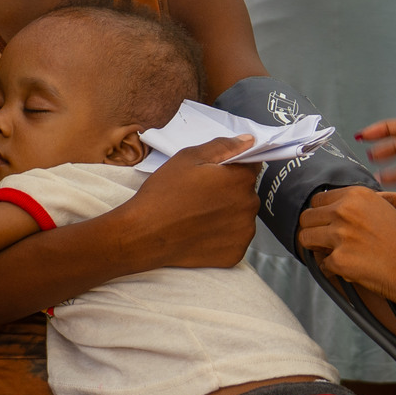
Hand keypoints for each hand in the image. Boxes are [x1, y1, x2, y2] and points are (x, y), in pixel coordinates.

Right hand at [120, 136, 259, 269]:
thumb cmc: (164, 194)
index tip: (214, 175)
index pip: (251, 165)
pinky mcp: (235, 253)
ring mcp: (244, 232)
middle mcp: (249, 206)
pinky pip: (235, 238)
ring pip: (241, 216)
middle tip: (200, 196)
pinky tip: (202, 233)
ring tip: (199, 216)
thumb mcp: (189, 158)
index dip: (232, 168)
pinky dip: (223, 236)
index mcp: (241, 179)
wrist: (144, 235)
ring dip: (228, 214)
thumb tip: (249, 140)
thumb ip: (223, 146)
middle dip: (230, 191)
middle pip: (246, 192)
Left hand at [298, 186, 395, 304]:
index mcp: (357, 194)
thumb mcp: (386, 211)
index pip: (319, 198)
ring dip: (315, 247)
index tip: (326, 223)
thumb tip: (334, 211)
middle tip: (324, 240)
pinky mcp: (339, 260)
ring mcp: (340, 235)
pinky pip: (322, 264)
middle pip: (307, 217)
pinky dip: (332, 269)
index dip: (322, 213)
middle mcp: (345, 210)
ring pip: (305, 238)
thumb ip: (359, 207)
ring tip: (332, 254)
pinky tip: (349, 270)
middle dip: (313, 229)